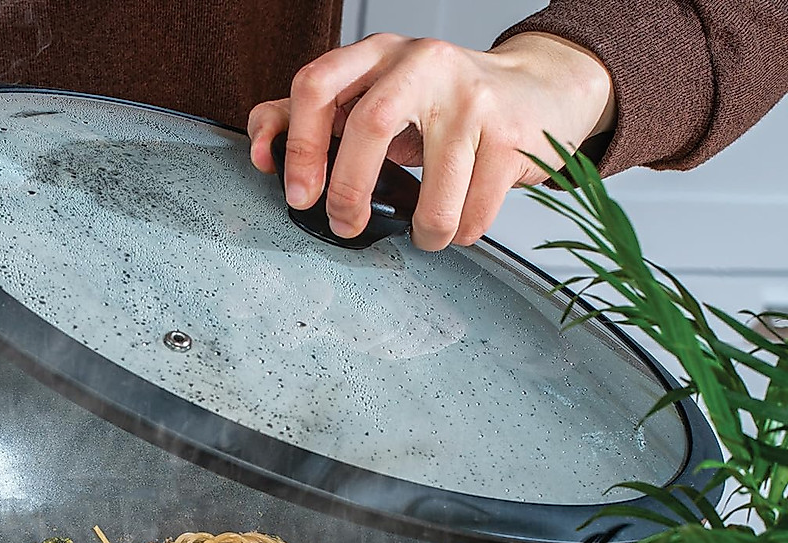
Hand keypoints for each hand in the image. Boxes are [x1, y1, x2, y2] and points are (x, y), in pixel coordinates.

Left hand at [248, 32, 615, 250]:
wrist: (539, 91)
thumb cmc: (440, 104)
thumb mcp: (373, 96)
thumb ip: (311, 119)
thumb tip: (260, 153)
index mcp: (378, 54)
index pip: (317, 83)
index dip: (299, 144)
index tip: (299, 195)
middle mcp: (424, 62)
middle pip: (369, 126)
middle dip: (348, 193)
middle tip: (346, 225)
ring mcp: (472, 98)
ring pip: (432, 195)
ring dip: (423, 232)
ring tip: (425, 232)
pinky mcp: (511, 137)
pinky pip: (472, 214)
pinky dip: (460, 233)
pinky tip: (461, 217)